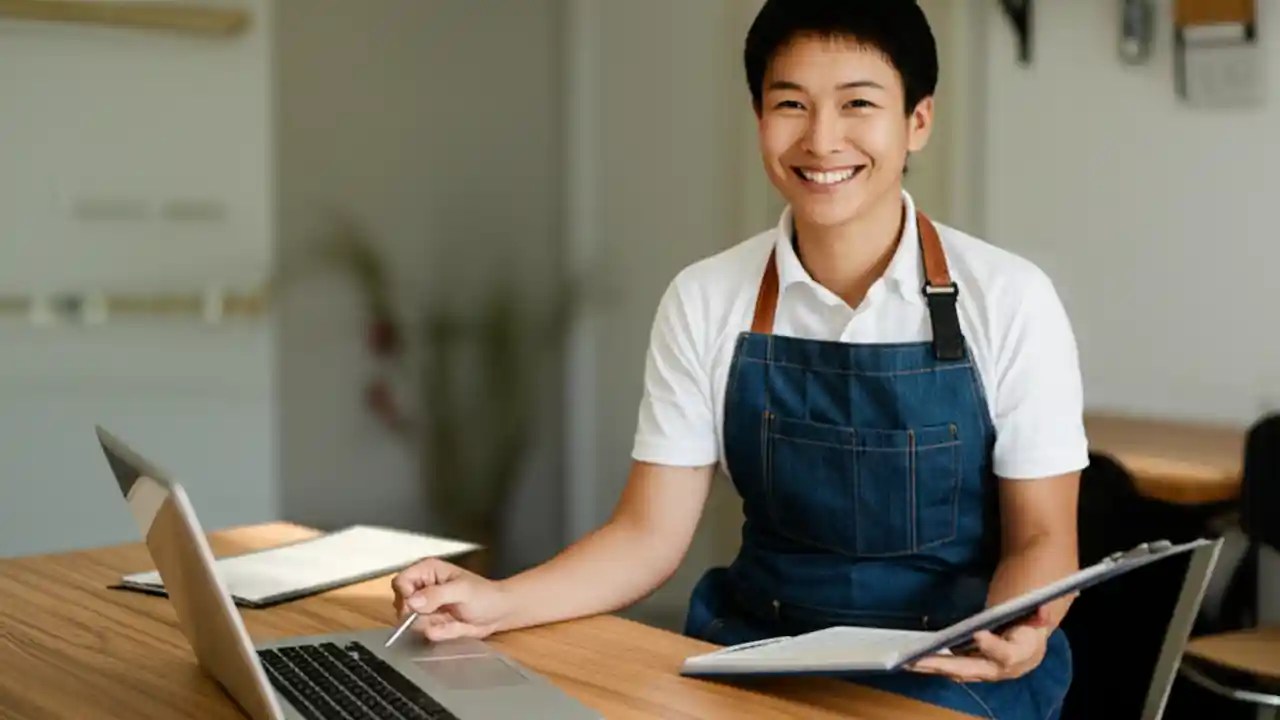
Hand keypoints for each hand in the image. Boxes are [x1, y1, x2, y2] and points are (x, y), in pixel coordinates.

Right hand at [391, 558, 511, 641]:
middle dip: (419, 614)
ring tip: (450, 617)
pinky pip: (425, 632)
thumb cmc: (485, 595)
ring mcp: (426, 606)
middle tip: (439, 612)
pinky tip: (454, 625)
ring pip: (411, 622)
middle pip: (401, 604)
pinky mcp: (432, 622)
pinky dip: (440, 632)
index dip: (406, 595)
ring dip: (432, 624)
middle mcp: (423, 587)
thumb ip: (436, 595)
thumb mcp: (462, 591)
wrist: (499, 613)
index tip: (419, 605)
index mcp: (428, 570)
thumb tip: (412, 602)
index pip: (400, 582)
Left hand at [908, 606, 1052, 682]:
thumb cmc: (1030, 625)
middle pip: (972, 670)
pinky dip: (933, 664)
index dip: (992, 646)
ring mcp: (984, 672)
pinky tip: (912, 658)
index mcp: (1021, 655)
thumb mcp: (1036, 615)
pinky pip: (950, 669)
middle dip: (945, 665)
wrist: (1028, 645)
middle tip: (920, 658)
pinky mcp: (971, 670)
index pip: (1006, 655)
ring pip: (956, 672)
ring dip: (932, 667)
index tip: (977, 635)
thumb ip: (1038, 612)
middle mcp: (1001, 670)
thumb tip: (1043, 609)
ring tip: (907, 660)